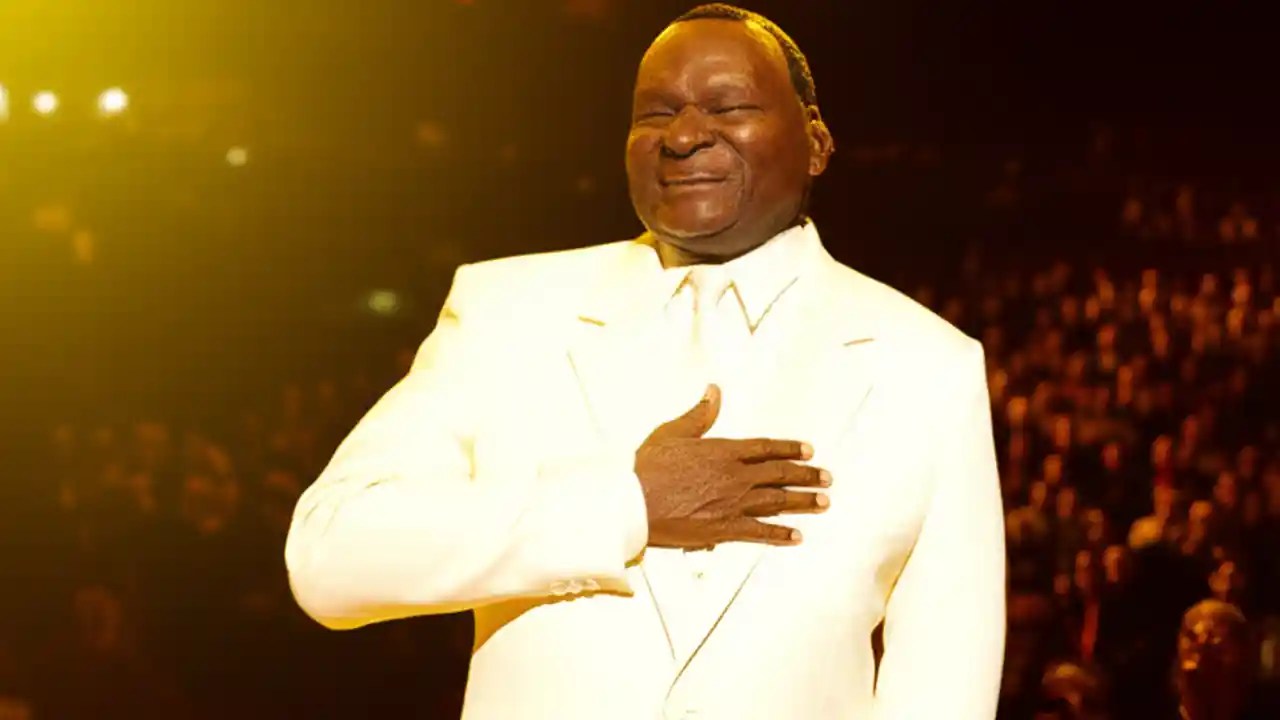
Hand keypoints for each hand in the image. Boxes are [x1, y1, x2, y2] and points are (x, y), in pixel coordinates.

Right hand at [634, 384, 829, 549]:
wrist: (633, 503)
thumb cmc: (647, 469)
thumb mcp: (672, 433)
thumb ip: (699, 415)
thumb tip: (714, 392)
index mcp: (723, 451)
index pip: (765, 448)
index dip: (789, 449)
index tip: (809, 450)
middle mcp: (734, 476)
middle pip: (779, 475)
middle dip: (807, 476)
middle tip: (827, 478)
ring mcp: (732, 503)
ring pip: (777, 502)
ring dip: (803, 502)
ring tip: (823, 503)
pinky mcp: (724, 528)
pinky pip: (759, 532)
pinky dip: (779, 534)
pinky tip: (796, 536)